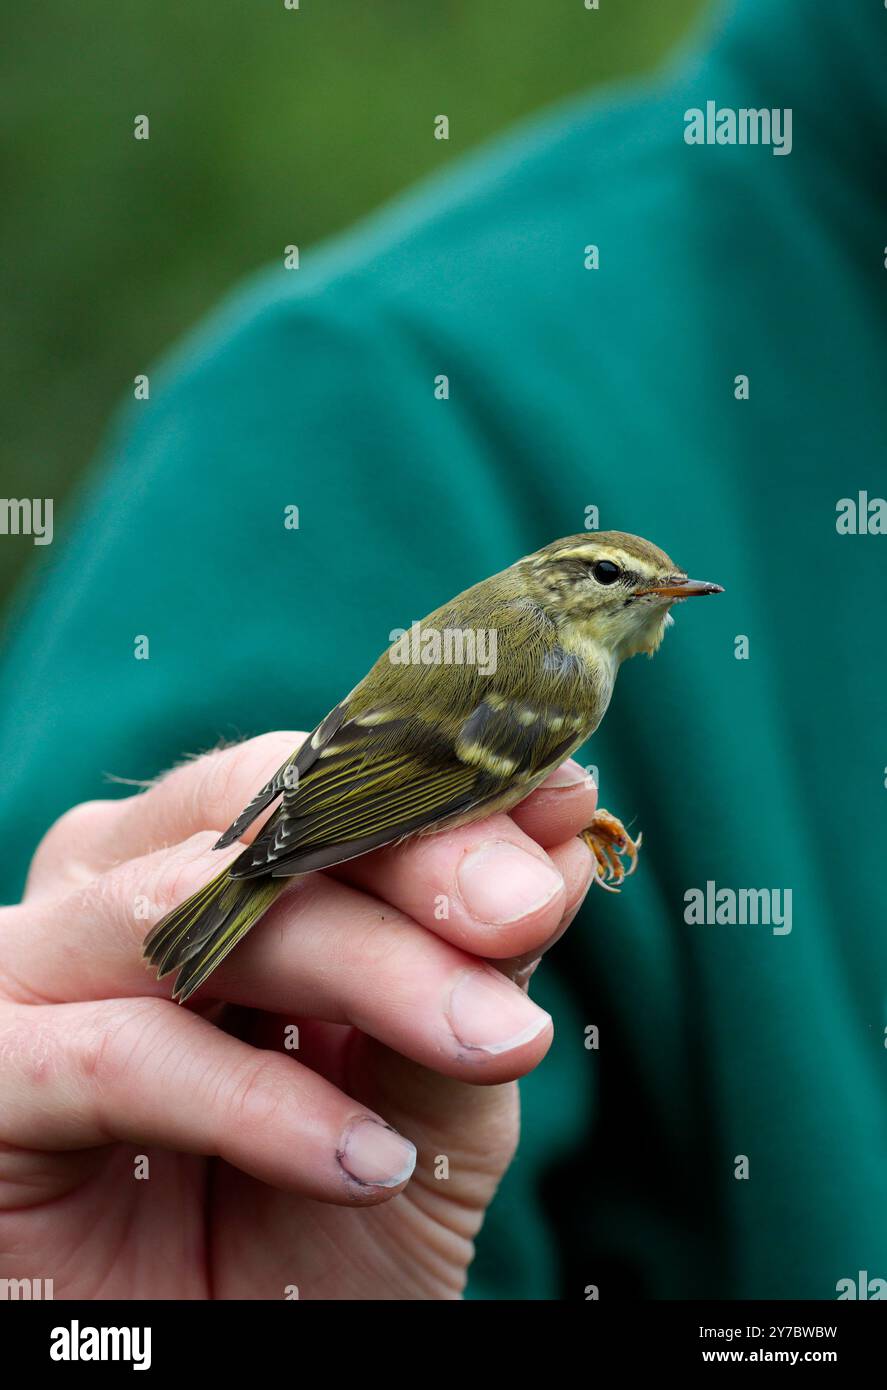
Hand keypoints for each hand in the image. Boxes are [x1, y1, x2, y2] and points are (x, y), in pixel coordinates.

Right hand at [0, 732, 596, 1298]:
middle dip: (410, 860)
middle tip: (527, 909)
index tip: (566, 803)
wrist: (232, 1372)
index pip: (321, 784)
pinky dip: (255, 1103)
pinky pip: (120, 1057)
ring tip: (490, 1041)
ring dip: (364, 968)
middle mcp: (113, 892)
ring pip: (197, 917)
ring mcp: (37, 972)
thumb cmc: (314, 1234)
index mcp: (208, 870)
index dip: (443, 793)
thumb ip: (476, 972)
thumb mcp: (430, 1102)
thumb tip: (563, 834)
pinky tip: (367, 1160)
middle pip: (258, 819)